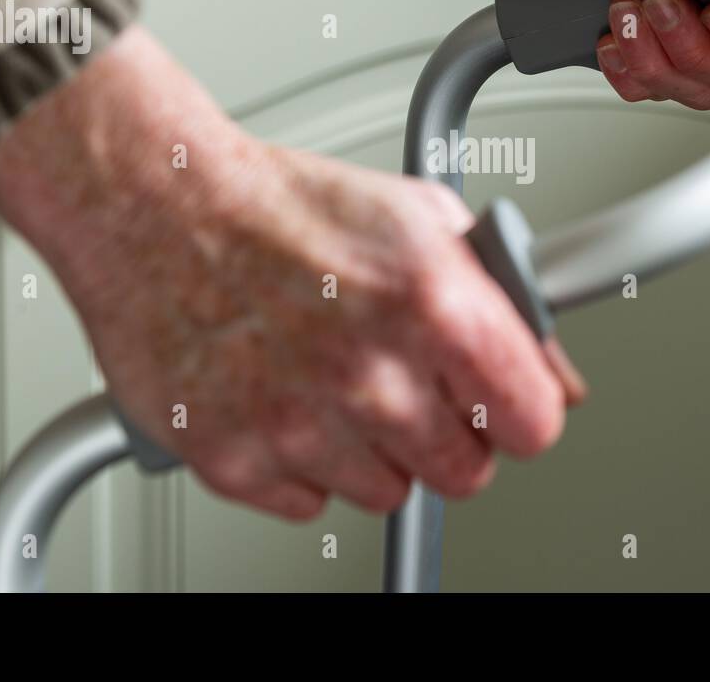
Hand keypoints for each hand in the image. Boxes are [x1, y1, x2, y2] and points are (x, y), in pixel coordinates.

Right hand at [0, 26, 583, 519]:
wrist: (156, 207)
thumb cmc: (282, 206)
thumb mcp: (422, 219)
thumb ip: (504, 300)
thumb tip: (553, 372)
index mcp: (436, 307)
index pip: (534, 424)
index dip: (521, 411)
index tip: (503, 402)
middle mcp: (373, 376)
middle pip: (466, 473)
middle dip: (449, 434)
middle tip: (411, 386)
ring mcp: (301, 426)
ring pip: (387, 493)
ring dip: (372, 449)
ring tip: (334, 379)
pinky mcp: (235, 460)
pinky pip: (306, 503)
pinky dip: (301, 463)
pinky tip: (285, 398)